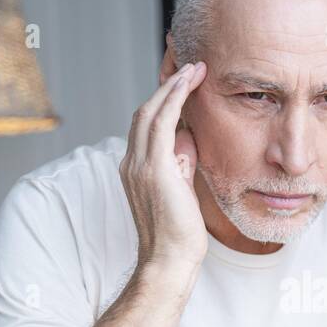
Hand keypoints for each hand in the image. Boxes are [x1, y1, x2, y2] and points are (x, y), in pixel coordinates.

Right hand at [119, 61, 208, 272]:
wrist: (169, 260)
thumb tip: (188, 137)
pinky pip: (161, 123)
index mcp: (135, 168)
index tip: (184, 82)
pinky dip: (175, 99)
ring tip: (195, 68)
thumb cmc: (179, 233)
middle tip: (191, 65)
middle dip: (167, 85)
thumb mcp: (181, 188)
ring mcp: (139, 166)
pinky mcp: (154, 169)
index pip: (145, 125)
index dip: (163, 100)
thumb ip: (181, 162)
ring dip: (173, 86)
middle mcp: (131, 163)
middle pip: (144, 112)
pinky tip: (189, 83)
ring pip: (150, 112)